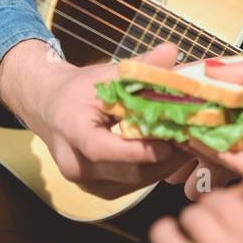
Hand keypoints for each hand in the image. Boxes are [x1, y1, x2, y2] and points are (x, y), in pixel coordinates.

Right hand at [0, 38, 190, 197]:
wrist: (48, 106)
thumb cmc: (78, 90)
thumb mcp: (106, 74)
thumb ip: (140, 66)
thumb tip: (171, 51)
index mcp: (70, 130)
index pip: (103, 149)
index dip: (139, 150)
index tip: (171, 142)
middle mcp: (74, 163)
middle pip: (126, 170)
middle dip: (164, 158)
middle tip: (194, 140)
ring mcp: (84, 182)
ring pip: (134, 182)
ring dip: (164, 166)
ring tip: (188, 145)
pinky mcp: (96, 190)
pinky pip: (131, 186)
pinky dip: (153, 171)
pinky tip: (170, 154)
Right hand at [166, 47, 242, 200]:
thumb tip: (210, 65)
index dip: (220, 109)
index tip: (195, 102)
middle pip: (237, 136)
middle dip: (210, 127)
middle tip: (179, 118)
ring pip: (234, 150)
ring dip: (207, 139)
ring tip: (181, 126)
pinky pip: (239, 162)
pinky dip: (216, 151)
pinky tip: (195, 138)